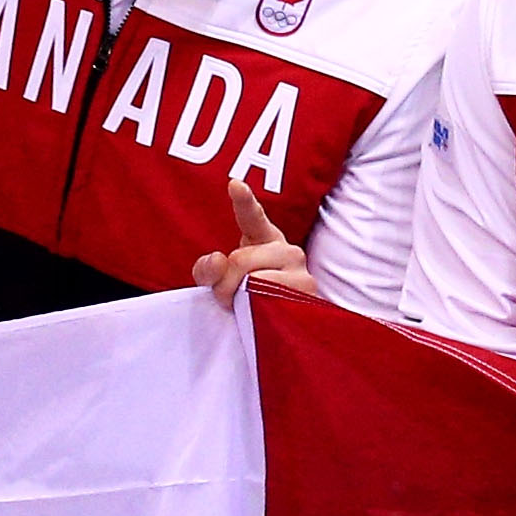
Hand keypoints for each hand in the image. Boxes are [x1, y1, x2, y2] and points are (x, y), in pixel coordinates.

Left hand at [196, 177, 308, 301]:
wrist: (285, 329)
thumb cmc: (250, 300)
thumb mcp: (220, 281)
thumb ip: (207, 269)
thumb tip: (217, 260)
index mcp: (267, 239)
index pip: (252, 218)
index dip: (243, 201)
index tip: (234, 185)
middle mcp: (289, 251)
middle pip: (240, 260)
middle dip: (225, 285)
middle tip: (231, 299)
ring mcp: (302, 273)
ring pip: (253, 281)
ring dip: (239, 300)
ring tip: (249, 309)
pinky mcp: (308, 295)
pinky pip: (270, 300)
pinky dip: (258, 310)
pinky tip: (266, 313)